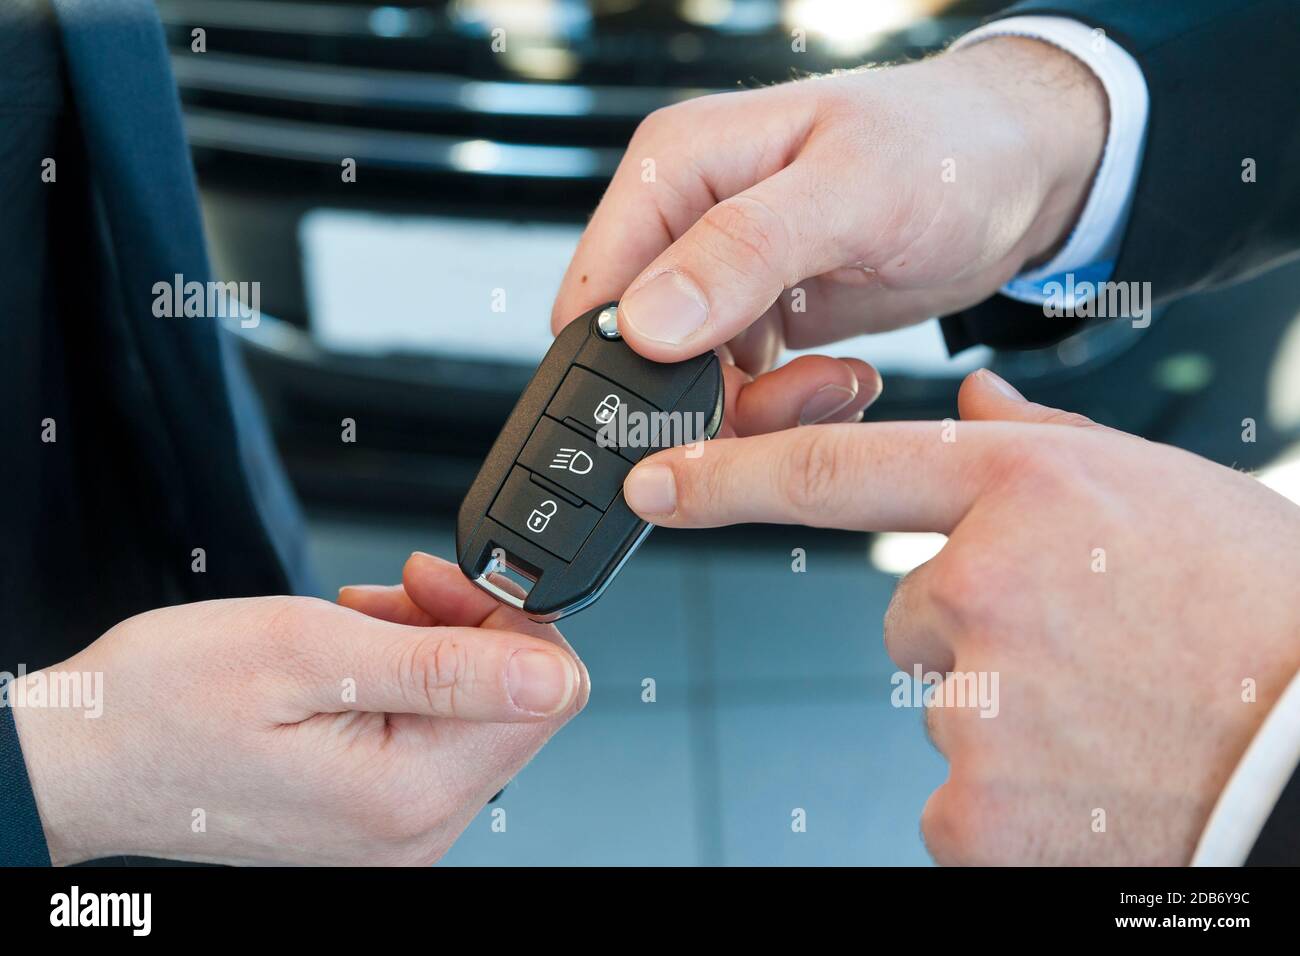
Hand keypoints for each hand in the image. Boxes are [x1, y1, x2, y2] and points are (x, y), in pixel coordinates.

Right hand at [12, 553, 587, 865]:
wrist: (86, 755)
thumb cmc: (165, 703)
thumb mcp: (311, 653)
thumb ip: (443, 667)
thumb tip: (552, 676)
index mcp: (410, 792)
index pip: (545, 694)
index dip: (507, 620)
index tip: (442, 586)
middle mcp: (416, 826)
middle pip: (513, 701)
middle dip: (463, 629)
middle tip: (390, 598)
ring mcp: (397, 825)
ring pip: (474, 708)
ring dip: (429, 648)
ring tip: (356, 627)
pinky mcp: (376, 812)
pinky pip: (432, 731)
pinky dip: (405, 678)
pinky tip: (355, 657)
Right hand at [553, 35, 1105, 401]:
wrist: (1022, 174)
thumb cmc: (951, 150)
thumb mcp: (852, 192)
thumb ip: (744, 251)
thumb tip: (648, 322)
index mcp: (680, 170)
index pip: (597, 293)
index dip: (629, 368)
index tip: (695, 409)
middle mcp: (689, 225)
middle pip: (641, 357)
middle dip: (706, 403)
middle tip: (785, 404)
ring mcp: (724, 278)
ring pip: (693, 388)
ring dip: (760, 414)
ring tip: (834, 385)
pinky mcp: (762, 318)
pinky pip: (743, 394)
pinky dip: (787, 411)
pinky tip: (840, 383)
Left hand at [620, 370, 1299, 863]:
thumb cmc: (1263, 615)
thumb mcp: (1167, 491)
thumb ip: (1051, 443)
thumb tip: (979, 398)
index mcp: (1025, 490)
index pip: (835, 470)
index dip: (729, 473)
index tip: (656, 479)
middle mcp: (983, 583)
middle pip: (905, 610)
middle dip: (968, 628)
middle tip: (1077, 651)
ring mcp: (974, 702)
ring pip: (940, 698)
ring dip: (1002, 710)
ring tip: (1104, 713)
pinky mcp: (972, 810)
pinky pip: (954, 791)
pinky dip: (1007, 792)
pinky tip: (1086, 775)